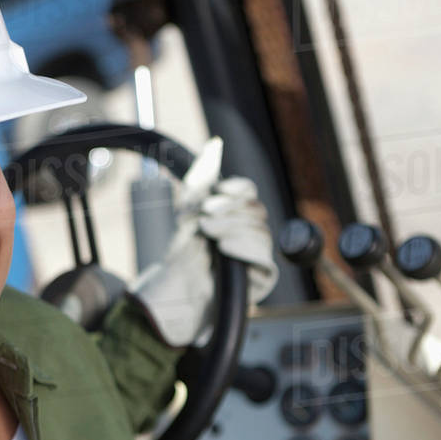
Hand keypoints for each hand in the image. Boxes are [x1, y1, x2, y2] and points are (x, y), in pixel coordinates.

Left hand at [130, 137, 277, 346]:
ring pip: (261, 232)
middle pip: (256, 210)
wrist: (175, 292)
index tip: (219, 189)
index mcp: (234, 214)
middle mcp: (249, 233)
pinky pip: (265, 259)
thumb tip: (213, 147)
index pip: (249, 194)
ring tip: (208, 233)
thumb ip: (200, 182)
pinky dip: (244, 249)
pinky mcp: (260, 278)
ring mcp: (257, 255)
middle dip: (230, 209)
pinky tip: (225, 248)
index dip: (239, 188)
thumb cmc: (182, 255)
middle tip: (205, 215)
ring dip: (232, 228)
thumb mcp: (187, 213)